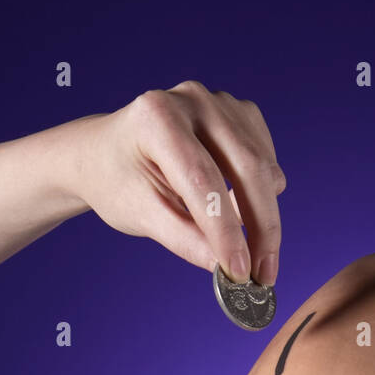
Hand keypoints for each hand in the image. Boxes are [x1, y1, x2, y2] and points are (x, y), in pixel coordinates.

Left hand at [64, 82, 285, 283]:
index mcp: (158, 117)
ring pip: (265, 169)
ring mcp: (221, 103)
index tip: (240, 273)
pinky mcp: (240, 115)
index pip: (204, 180)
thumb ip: (185, 240)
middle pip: (248, 168)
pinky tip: (236, 209)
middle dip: (262, 229)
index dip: (226, 231)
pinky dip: (261, 196)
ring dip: (263, 216)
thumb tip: (226, 269)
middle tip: (263, 275)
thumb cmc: (117, 180)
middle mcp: (193, 100)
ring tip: (242, 246)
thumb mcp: (142, 214)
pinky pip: (267, 164)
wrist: (106, 152)